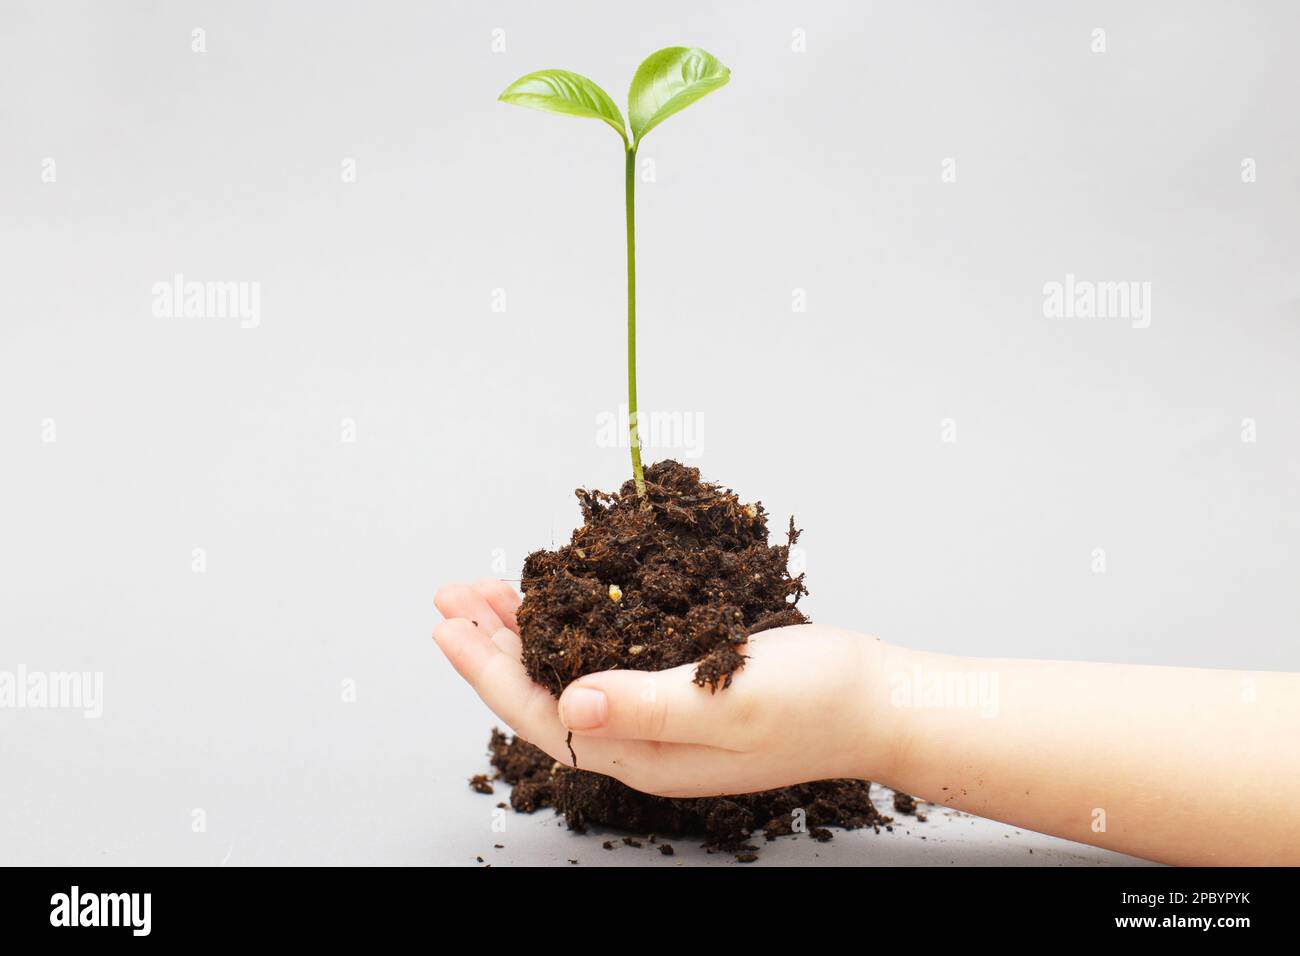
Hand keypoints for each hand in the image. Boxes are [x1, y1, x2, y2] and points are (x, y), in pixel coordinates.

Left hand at [433, 579, 900, 797]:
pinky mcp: (680, 692)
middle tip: (454, 593)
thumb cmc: (817, 701)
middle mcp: (641, 741)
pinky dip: (575, 627)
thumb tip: (567, 702)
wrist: (878, 702)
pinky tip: (567, 603)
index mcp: (643, 752)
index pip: (539, 712)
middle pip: (542, 693)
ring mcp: (660, 719)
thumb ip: (646, 703)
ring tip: (491, 592)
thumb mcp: (730, 698)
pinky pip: (607, 661)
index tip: (448, 624)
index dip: (486, 668)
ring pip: (571, 674)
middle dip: (492, 643)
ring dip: (528, 633)